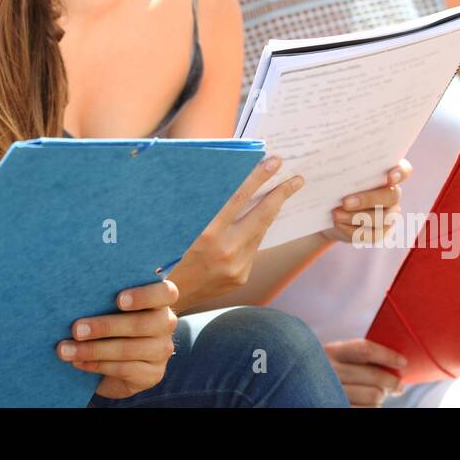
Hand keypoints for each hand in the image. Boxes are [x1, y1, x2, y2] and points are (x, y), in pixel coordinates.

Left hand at [60, 279, 179, 399]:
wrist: (117, 362)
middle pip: (142, 324)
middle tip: (76, 329)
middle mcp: (166, 323)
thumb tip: (74, 293)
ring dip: (93, 350)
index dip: (144, 296)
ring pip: (128, 349)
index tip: (118, 300)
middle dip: (105, 326)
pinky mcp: (152, 374)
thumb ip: (105, 298)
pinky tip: (78, 362)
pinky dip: (97, 365)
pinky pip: (123, 369)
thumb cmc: (111, 321)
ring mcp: (161, 351)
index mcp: (160, 300)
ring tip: (66, 350)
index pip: (166, 293)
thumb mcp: (111, 307)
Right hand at [166, 156, 303, 307]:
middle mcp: (224, 249)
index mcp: (205, 232)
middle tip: (296, 179)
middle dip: (281, 193)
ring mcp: (236, 266)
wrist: (163, 297)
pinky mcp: (240, 276)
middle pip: (261, 215)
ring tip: (283, 194)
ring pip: (260, 231)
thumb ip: (199, 203)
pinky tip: (258, 221)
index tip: (273, 162)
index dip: (258, 177)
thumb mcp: (177, 224)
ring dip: (271, 212)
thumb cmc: (164, 252)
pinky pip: (252, 247)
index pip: (239, 196)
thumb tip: (223, 176)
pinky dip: (255, 232)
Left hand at [323, 159, 411, 243]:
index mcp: (387, 174)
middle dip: (368, 198)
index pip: (404, 171)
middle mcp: (392, 194)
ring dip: (357, 217)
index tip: (389, 176)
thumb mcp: (334, 173)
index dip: (400, 173)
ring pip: (382, 217)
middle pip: (392, 196)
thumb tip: (318, 153)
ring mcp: (389, 215)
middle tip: (345, 201)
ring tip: (335, 214)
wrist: (326, 211)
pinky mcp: (380, 233)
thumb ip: (339, 164)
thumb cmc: (333, 184)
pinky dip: (353, 230)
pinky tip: (337, 225)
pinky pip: (372, 235)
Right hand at [324, 338, 407, 406]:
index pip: (364, 350)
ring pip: (374, 396)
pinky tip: (367, 404)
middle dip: (392, 381)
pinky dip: (373, 408)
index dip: (387, 356)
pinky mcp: (334, 406)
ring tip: (375, 395)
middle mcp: (328, 370)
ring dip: (380, 397)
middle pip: (374, 376)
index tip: (403, 362)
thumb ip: (359, 356)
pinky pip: (368, 410)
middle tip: (397, 386)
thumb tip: (397, 365)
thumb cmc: (330, 372)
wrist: (304, 387)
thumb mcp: (337, 357)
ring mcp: (331, 391)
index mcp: (331, 352)